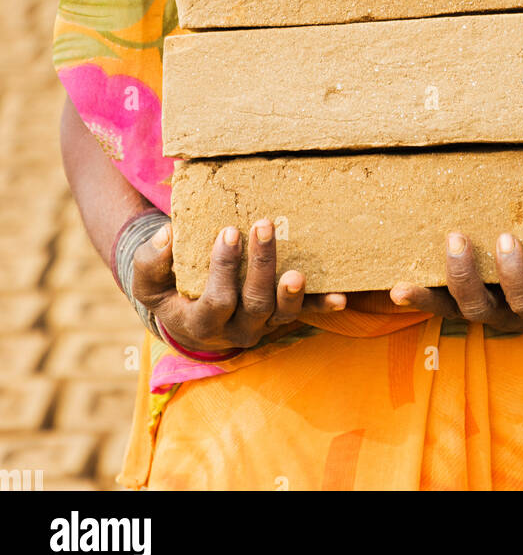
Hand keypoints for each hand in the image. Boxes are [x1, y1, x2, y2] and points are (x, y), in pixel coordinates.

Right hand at [133, 220, 347, 354]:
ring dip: (293, 293)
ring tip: (297, 272)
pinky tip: (342, 298)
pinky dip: (322, 306)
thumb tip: (168, 235)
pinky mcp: (280, 316)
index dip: (224, 269)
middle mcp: (236, 329)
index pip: (217, 300)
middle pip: (255, 304)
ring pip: (281, 314)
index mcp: (202, 321)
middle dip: (261, 265)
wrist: (187, 315)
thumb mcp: (148, 281)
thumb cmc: (168, 290)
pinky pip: (305, 314)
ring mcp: (261, 325)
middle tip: (263, 225)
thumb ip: (151, 262)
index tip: (229, 230)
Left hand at [388, 214, 522, 339]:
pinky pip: (445, 304)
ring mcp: (492, 312)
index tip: (508, 239)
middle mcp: (514, 316)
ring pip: (454, 313)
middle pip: (480, 310)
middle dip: (464, 277)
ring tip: (399, 286)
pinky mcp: (477, 301)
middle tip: (456, 238)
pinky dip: (422, 297)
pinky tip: (394, 285)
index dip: (514, 276)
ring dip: (428, 298)